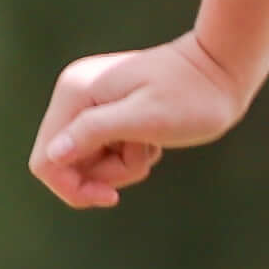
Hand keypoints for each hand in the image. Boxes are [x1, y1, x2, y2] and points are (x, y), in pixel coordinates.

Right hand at [29, 34, 252, 206]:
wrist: (222, 71)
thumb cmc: (191, 96)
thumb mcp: (145, 118)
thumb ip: (96, 132)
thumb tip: (53, 156)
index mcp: (75, 94)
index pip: (46, 160)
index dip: (72, 188)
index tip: (112, 197)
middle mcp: (74, 95)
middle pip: (66, 163)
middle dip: (106, 174)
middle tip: (143, 155)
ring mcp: (90, 103)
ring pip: (88, 162)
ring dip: (122, 166)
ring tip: (151, 143)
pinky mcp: (107, 111)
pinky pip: (105, 152)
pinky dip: (129, 157)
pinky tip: (153, 138)